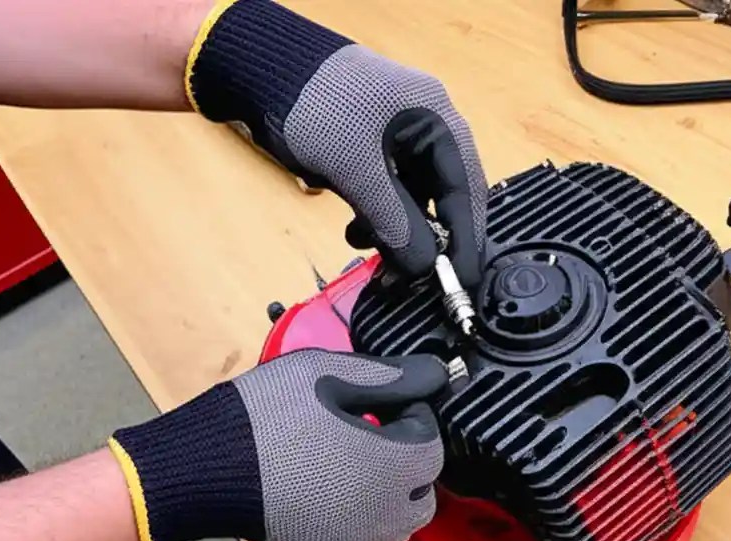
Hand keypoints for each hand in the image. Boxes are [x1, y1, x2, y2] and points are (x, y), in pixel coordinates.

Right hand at [110, 350, 447, 540]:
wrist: (203, 466)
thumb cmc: (265, 416)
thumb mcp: (330, 374)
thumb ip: (391, 377)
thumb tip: (437, 374)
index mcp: (395, 465)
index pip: (433, 442)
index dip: (410, 416)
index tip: (380, 404)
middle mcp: (387, 512)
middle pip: (423, 486)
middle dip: (406, 457)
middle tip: (367, 430)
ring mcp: (358, 540)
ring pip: (399, 517)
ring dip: (388, 488)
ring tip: (347, 457)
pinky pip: (364, 535)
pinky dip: (359, 512)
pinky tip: (323, 484)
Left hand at [185, 0, 487, 287]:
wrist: (264, 70)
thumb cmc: (317, 105)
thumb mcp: (357, 169)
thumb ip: (393, 221)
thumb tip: (422, 268)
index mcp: (438, 120)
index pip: (467, 189)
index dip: (466, 239)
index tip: (462, 280)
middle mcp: (427, 128)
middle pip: (443, 196)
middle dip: (426, 239)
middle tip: (411, 279)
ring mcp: (400, 138)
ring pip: (413, 199)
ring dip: (396, 232)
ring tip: (371, 254)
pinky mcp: (374, 149)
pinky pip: (389, 193)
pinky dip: (377, 218)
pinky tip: (356, 233)